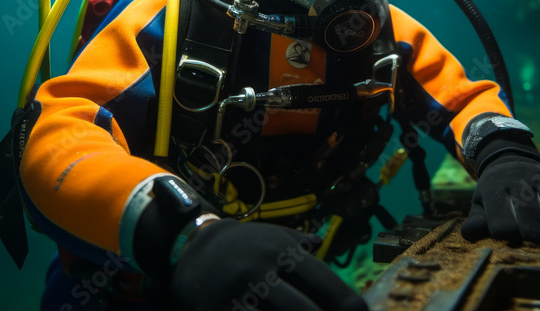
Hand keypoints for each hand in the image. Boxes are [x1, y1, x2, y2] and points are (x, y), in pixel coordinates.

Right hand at [171, 219, 366, 310]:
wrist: (190, 246)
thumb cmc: (244, 246)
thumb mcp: (275, 236)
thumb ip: (303, 248)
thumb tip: (326, 252)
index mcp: (281, 250)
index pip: (325, 283)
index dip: (349, 307)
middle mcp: (260, 269)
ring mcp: (235, 292)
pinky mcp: (214, 309)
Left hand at [460, 155, 539, 242]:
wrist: (512, 161)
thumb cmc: (495, 193)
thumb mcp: (480, 203)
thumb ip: (476, 221)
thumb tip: (469, 235)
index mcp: (496, 188)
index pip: (501, 219)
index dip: (506, 234)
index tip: (509, 240)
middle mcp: (521, 181)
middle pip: (530, 215)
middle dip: (533, 235)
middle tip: (534, 244)